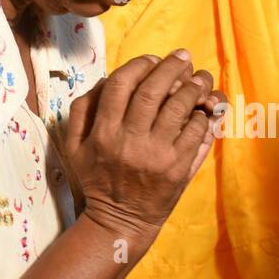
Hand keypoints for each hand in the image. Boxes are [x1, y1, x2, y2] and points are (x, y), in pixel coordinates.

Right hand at [64, 51, 221, 249]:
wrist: (120, 221)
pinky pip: (196, 133)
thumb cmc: (97, 179)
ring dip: (193, 87)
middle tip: (182, 56)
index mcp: (103, 132)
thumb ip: (83, 110)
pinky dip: (202, 115)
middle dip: (170, 67)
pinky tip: (203, 108)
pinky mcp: (178, 169)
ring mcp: (156, 156)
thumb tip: (106, 79)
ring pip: (179, 108)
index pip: (122, 85)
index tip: (151, 58)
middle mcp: (129, 141)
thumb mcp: (75, 146)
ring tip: (200, 77)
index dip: (139, 65)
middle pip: (153, 91)